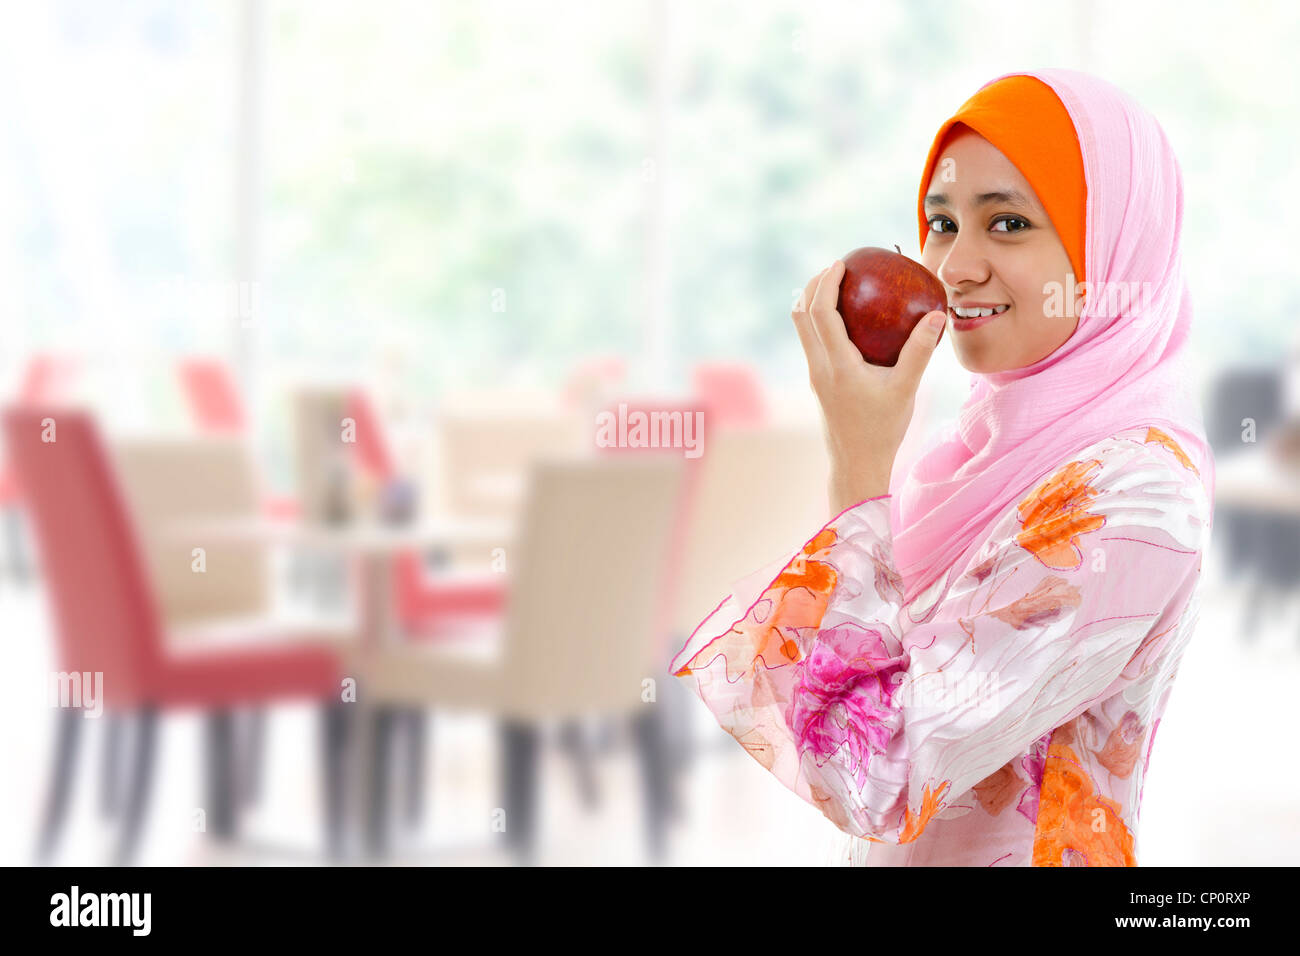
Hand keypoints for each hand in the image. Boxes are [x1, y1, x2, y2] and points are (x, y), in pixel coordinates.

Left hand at [791, 258, 946, 514]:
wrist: (857, 464)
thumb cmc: (883, 429)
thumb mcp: (906, 390)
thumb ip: (919, 352)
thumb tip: (935, 315)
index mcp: (837, 366)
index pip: (821, 313)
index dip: (826, 283)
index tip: (840, 262)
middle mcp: (818, 367)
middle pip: (800, 314)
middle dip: (813, 285)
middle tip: (835, 267)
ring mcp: (815, 374)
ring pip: (801, 328)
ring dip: (811, 302)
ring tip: (836, 286)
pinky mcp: (818, 381)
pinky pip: (811, 341)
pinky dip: (819, 321)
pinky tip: (846, 318)